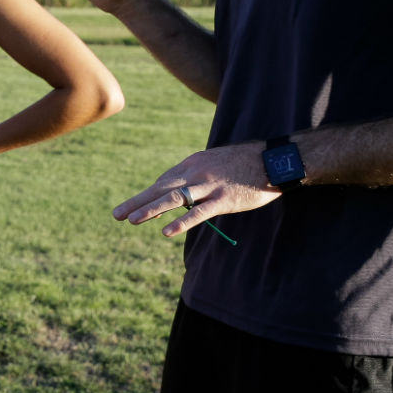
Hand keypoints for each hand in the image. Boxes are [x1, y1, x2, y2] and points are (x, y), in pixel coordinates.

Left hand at [115, 142, 279, 237]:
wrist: (275, 160)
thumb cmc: (246, 164)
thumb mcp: (216, 164)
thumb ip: (197, 177)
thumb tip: (182, 195)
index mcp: (193, 163)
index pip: (164, 181)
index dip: (148, 196)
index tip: (132, 208)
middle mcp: (196, 172)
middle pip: (160, 188)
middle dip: (137, 202)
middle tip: (117, 215)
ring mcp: (209, 185)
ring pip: (174, 198)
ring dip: (150, 210)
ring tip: (131, 220)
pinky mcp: (224, 199)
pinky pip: (199, 212)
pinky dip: (182, 222)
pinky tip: (166, 232)